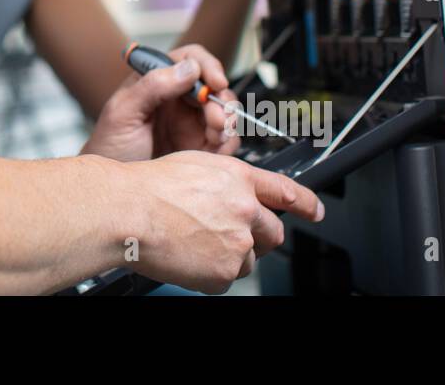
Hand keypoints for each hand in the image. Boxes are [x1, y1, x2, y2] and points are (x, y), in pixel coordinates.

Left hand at [80, 44, 240, 162]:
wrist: (112, 190)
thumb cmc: (108, 147)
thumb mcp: (122, 113)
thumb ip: (152, 86)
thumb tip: (188, 67)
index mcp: (158, 81)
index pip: (190, 59)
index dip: (207, 66)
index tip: (215, 83)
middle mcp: (178, 99)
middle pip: (214, 86)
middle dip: (221, 100)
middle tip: (216, 120)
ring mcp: (191, 123)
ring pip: (225, 111)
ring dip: (227, 121)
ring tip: (214, 135)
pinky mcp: (200, 147)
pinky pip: (226, 139)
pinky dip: (228, 142)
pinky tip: (215, 149)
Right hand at [123, 151, 323, 293]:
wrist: (129, 212)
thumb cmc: (149, 187)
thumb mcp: (195, 165)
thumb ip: (226, 181)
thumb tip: (236, 194)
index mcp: (238, 178)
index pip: (286, 191)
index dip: (306, 203)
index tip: (315, 211)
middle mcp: (245, 209)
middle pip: (273, 233)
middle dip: (258, 237)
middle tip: (229, 236)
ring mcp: (237, 243)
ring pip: (247, 258)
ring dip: (229, 255)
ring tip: (194, 242)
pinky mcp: (223, 271)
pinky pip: (225, 278)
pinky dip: (210, 272)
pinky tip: (188, 256)